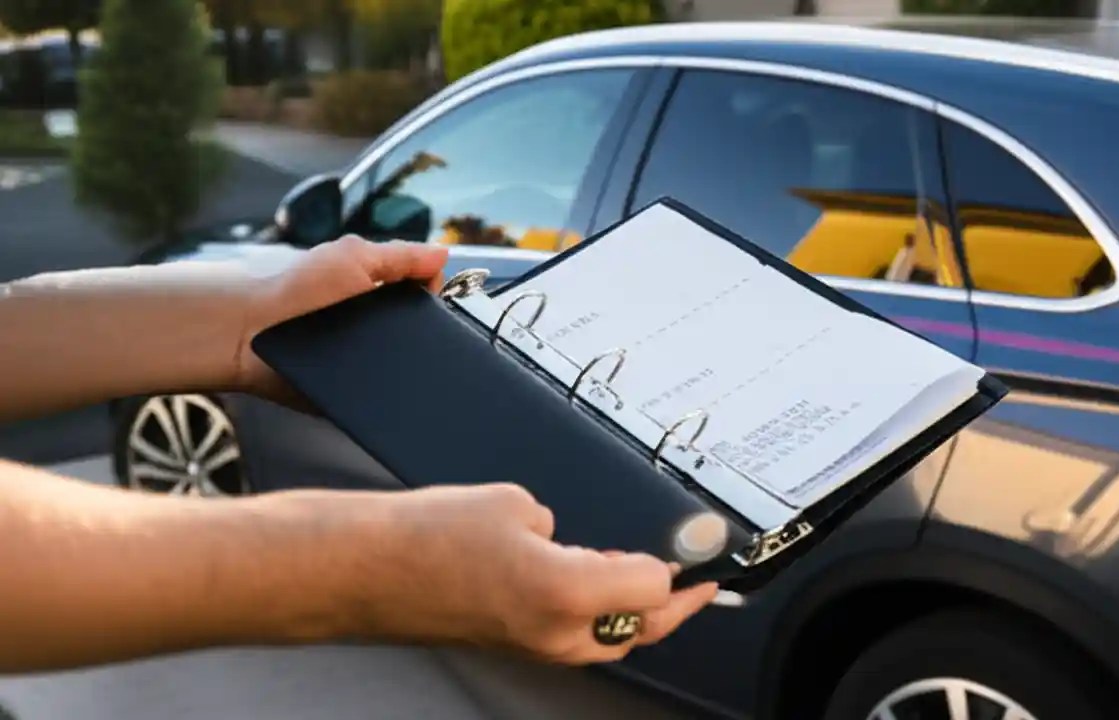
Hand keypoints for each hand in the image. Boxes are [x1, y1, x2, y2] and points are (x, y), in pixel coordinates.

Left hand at [234, 235, 448, 407]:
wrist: (250, 334)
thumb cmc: (295, 289)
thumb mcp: (354, 257)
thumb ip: (401, 256)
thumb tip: (444, 253)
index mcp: (375, 293)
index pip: (422, 300)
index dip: (434, 302)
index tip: (438, 307)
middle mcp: (371, 328)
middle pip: (419, 337)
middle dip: (426, 340)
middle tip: (421, 338)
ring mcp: (362, 362)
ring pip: (405, 370)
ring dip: (409, 369)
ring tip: (402, 363)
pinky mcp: (352, 395)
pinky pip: (382, 399)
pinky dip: (389, 395)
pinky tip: (388, 388)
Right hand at [334, 483, 720, 664]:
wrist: (363, 572)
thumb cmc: (425, 536)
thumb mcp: (513, 505)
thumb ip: (559, 526)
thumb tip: (564, 539)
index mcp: (566, 591)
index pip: (653, 588)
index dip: (678, 566)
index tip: (698, 555)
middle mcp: (556, 633)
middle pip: (641, 630)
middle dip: (672, 606)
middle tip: (695, 585)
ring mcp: (533, 648)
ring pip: (608, 642)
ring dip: (633, 614)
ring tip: (645, 580)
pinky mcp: (511, 647)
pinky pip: (572, 638)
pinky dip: (593, 617)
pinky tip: (588, 583)